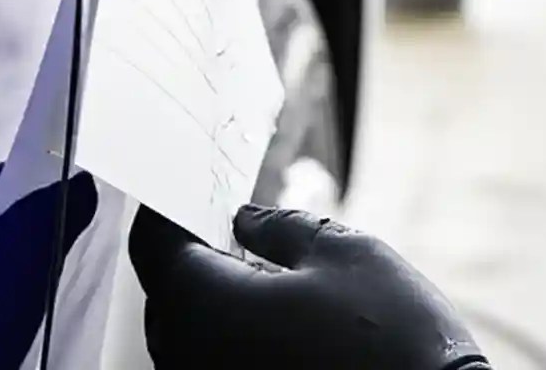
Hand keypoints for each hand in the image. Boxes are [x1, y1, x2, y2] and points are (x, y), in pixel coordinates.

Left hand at [128, 205, 490, 369]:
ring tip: (259, 276)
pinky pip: (212, 363)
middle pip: (167, 293)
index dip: (166, 210)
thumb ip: (281, 228)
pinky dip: (229, 338)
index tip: (185, 192)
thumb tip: (246, 219)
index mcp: (204, 304)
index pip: (154, 245)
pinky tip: (274, 326)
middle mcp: (191, 356)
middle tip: (229, 229)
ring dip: (210, 300)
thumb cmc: (391, 340)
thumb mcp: (344, 253)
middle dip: (192, 256)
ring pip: (188, 335)